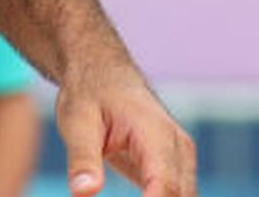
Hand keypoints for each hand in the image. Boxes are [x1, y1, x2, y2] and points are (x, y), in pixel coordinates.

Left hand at [55, 62, 195, 196]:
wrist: (102, 73)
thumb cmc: (89, 94)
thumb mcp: (76, 122)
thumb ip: (83, 159)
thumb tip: (83, 194)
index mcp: (155, 134)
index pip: (163, 187)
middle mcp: (178, 149)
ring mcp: (182, 159)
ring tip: (108, 196)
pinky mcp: (176, 169)